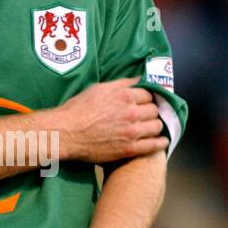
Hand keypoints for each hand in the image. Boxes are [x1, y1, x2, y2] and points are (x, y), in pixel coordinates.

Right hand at [53, 77, 167, 163]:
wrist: (65, 133)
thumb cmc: (78, 109)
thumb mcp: (99, 88)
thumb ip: (122, 84)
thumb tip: (139, 79)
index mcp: (125, 96)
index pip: (149, 94)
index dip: (147, 98)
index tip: (146, 102)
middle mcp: (131, 113)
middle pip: (155, 110)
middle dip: (152, 111)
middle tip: (147, 115)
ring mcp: (131, 132)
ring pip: (157, 126)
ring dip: (156, 126)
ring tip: (152, 127)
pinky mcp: (128, 149)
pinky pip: (153, 146)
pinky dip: (160, 142)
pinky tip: (162, 141)